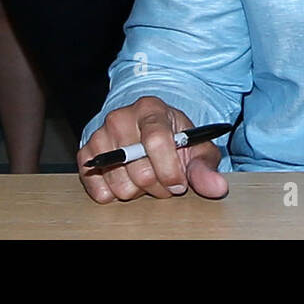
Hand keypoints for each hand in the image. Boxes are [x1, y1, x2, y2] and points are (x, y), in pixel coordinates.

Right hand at [78, 96, 228, 202]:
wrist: (147, 135)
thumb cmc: (175, 141)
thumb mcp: (197, 149)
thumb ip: (205, 168)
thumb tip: (217, 188)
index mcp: (151, 109)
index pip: (157, 140)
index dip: (170, 169)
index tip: (178, 185)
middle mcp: (121, 117)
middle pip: (140, 168)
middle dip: (158, 185)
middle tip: (166, 184)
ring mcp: (100, 135)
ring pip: (120, 184)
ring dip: (137, 192)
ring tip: (146, 179)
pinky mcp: (85, 153)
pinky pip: (96, 187)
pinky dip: (112, 194)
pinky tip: (125, 182)